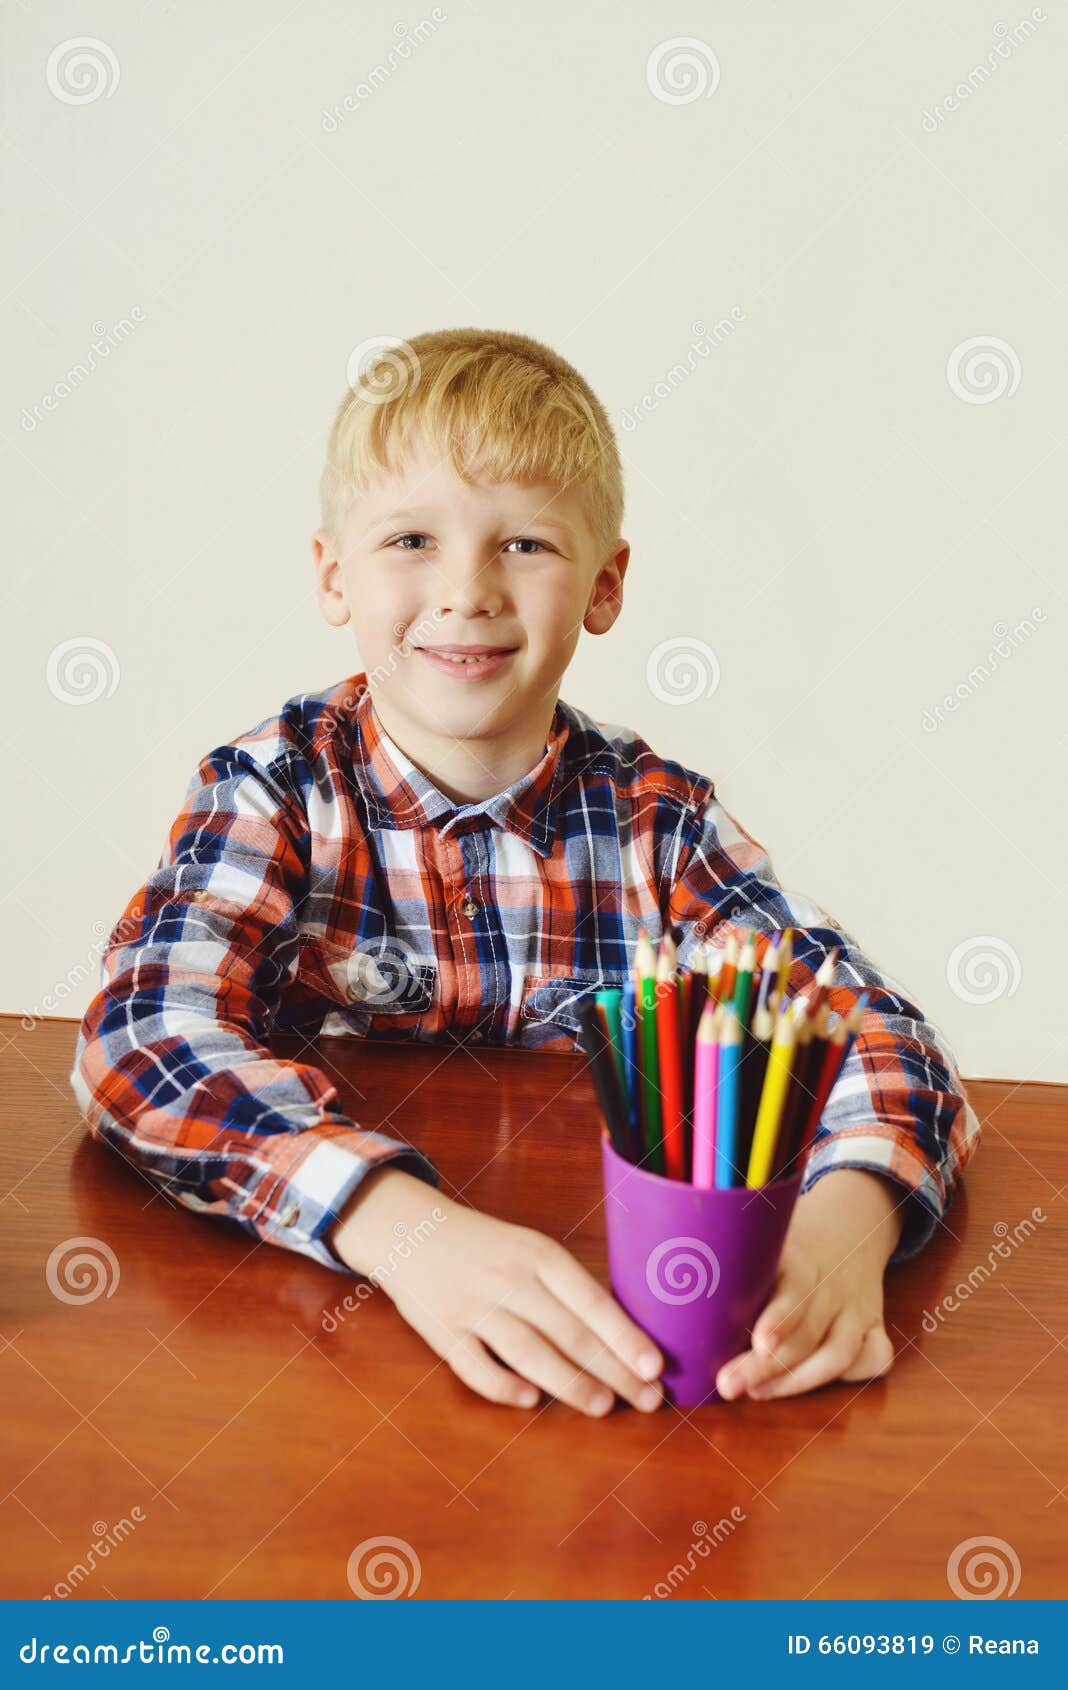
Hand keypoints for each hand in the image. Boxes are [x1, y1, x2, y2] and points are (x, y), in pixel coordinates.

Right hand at [331, 1168, 664, 1415]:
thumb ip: (567, 1289)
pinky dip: (504, 1386)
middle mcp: (509, 1279)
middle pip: (568, 1331)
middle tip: (648, 1400)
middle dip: (612, 1370)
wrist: (412, 1230)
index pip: (591, 1300)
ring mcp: (473, 1306)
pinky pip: (475, 1367)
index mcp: (538, 1254)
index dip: (625, 1336)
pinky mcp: (442, 1332)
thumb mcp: (531, 1250)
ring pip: (528, 1352)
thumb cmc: (488, 1249)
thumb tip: (623, 1340)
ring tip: (604, 1406)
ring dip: (569, 1383)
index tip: (656, 1366)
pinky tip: (531, 1400)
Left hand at [715, 1169, 903, 1400]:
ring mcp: (856, 1309)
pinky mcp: (874, 1327)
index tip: (759, 1341)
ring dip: (798, 1379)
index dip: (781, 1317)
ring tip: (756, 1394)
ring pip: (839, 1353)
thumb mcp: (757, 1234)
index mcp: (801, 1258)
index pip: (796, 1289)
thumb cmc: (782, 1239)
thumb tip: (655, 1274)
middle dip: (768, 1365)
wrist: (849, 1223)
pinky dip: (854, 1375)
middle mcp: (832, 1285)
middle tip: (727, 1385)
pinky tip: (816, 1385)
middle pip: (808, 1332)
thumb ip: (722, 1255)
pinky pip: (874, 1357)